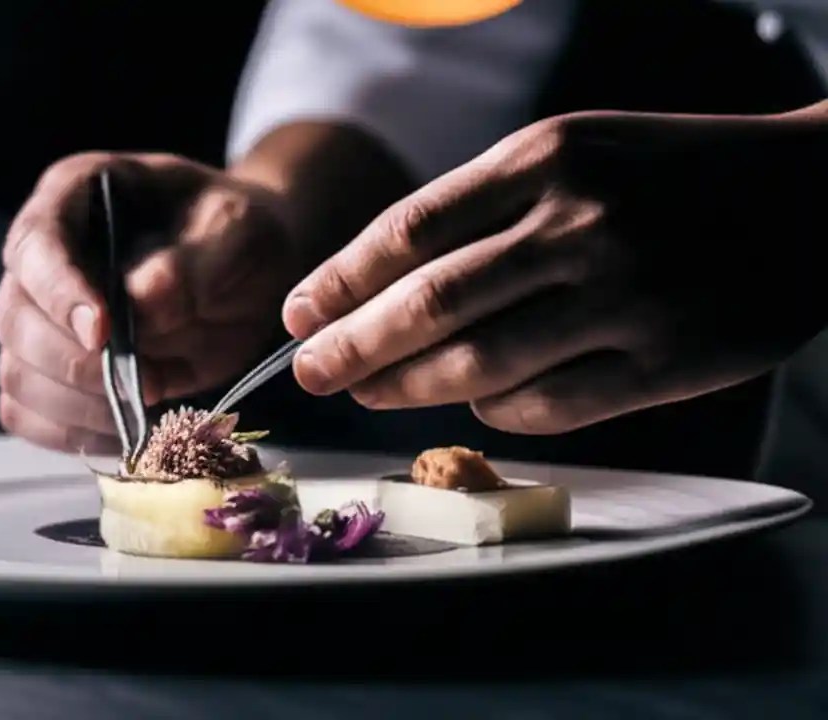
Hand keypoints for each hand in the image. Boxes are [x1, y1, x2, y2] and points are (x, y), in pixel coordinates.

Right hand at [0, 152, 297, 451]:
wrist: (252, 272)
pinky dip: (69, 432)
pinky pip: (27, 413)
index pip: (36, 244)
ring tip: (144, 404)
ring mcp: (39, 317)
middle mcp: (43, 255)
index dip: (59, 293)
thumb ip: (191, 265)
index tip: (101, 334)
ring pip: (17, 373)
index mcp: (75, 194)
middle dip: (75, 363)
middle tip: (145, 381)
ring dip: (75, 405)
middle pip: (16, 318)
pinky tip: (124, 429)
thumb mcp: (237, 232)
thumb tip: (138, 307)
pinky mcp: (50, 370)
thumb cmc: (240, 234)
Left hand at [283, 106, 827, 433]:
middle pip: (428, 305)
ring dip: (405, 387)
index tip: (298, 314)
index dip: (340, 282)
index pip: (410, 231)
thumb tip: (372, 286)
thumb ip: (479, 208)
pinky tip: (473, 398)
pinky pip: (545, 406)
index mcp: (547, 158)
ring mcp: (625, 299)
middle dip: (350, 347)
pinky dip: (493, 408)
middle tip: (306, 372)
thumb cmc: (664, 173)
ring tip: (366, 392)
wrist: (807, 196)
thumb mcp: (572, 151)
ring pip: (478, 365)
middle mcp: (581, 225)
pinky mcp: (665, 364)